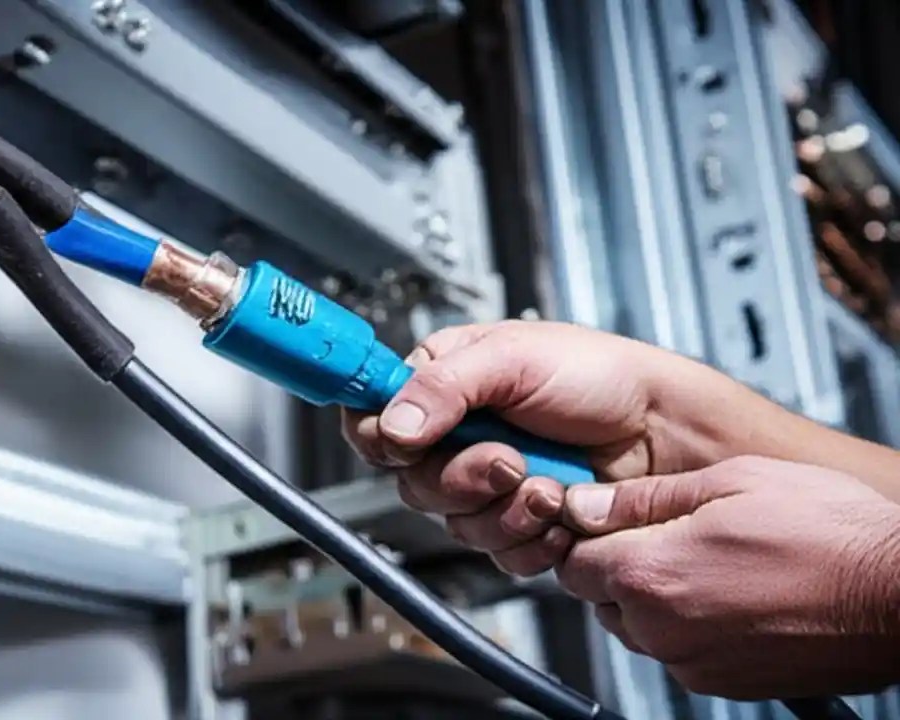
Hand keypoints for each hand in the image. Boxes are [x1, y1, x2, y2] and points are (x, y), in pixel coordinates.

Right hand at [341, 321, 747, 575]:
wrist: (667, 434)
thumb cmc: (602, 377)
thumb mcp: (515, 356)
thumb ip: (445, 385)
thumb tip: (393, 424)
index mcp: (442, 382)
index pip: (371, 415)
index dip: (379, 435)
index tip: (405, 441)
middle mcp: (456, 435)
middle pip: (408, 480)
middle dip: (462, 477)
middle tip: (508, 459)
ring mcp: (485, 482)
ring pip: (453, 522)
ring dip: (503, 509)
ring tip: (550, 483)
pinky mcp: (516, 524)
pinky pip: (496, 551)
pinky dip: (530, 537)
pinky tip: (561, 510)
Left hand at [558, 456, 899, 699]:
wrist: (899, 595)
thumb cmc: (830, 533)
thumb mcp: (728, 482)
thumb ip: (644, 498)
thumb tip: (587, 503)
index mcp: (650, 575)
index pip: (571, 561)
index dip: (585, 534)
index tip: (604, 517)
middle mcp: (663, 630)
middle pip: (602, 596)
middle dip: (620, 563)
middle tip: (669, 532)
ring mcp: (694, 664)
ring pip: (639, 625)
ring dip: (656, 594)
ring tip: (711, 558)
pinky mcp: (724, 683)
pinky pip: (679, 650)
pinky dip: (690, 623)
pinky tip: (732, 590)